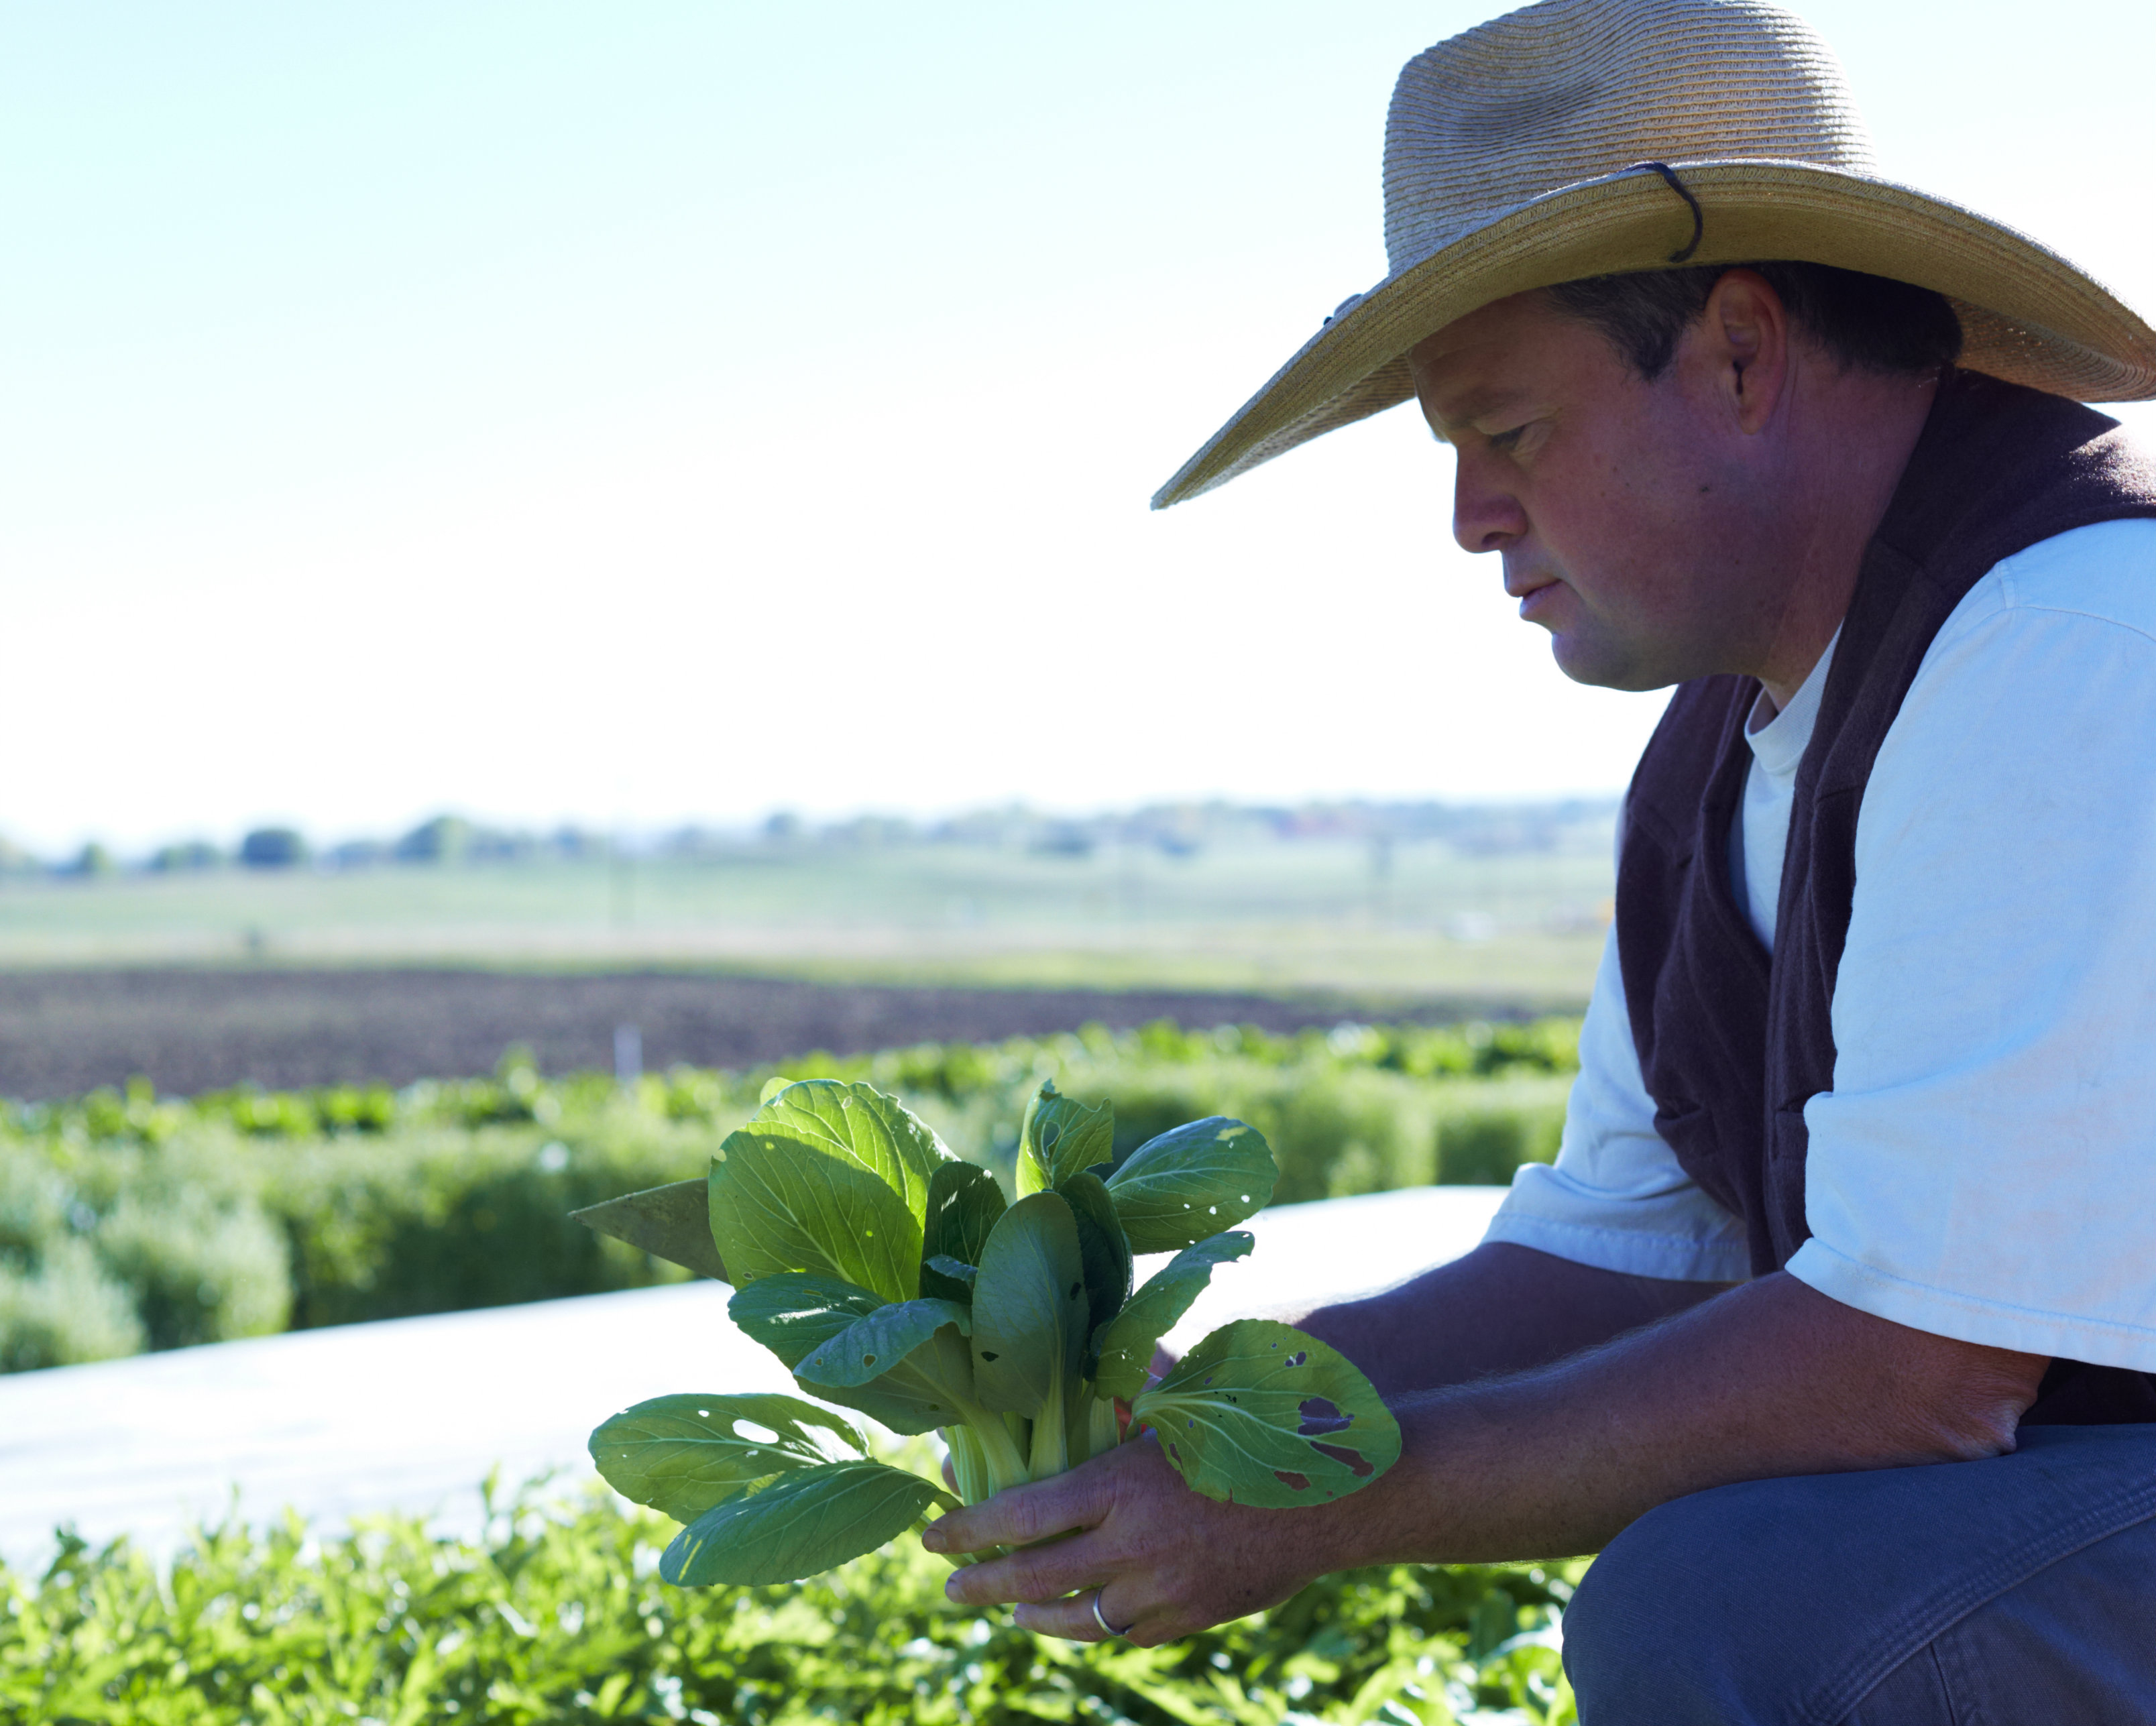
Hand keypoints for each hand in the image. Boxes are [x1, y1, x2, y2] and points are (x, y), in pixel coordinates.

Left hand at [923, 1432, 1333, 1645]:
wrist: (1335, 1495)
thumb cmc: (1257, 1432)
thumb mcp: (1185, 1406)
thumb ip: (1131, 1393)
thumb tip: (1086, 1363)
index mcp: (1119, 1486)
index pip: (1019, 1515)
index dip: (968, 1530)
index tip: (932, 1539)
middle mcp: (1133, 1547)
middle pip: (1035, 1579)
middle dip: (984, 1586)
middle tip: (950, 1589)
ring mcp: (1163, 1591)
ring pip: (1080, 1621)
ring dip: (1038, 1616)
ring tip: (1014, 1609)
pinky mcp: (1194, 1618)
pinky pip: (1130, 1632)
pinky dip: (1102, 1626)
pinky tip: (1088, 1617)